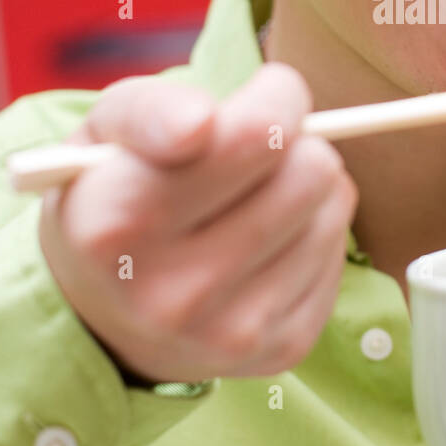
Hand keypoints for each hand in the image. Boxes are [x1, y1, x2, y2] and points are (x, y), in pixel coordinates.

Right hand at [38, 63, 357, 383]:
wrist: (109, 316)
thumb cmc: (116, 195)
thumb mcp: (104, 136)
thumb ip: (150, 110)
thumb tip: (201, 122)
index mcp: (118, 222)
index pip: (255, 134)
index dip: (277, 97)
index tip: (265, 97)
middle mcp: (171, 291)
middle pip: (311, 168)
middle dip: (295, 141)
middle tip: (261, 148)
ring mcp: (230, 330)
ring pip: (334, 207)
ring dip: (310, 183)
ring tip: (262, 192)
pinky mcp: (280, 349)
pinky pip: (340, 255)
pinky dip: (317, 230)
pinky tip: (273, 236)